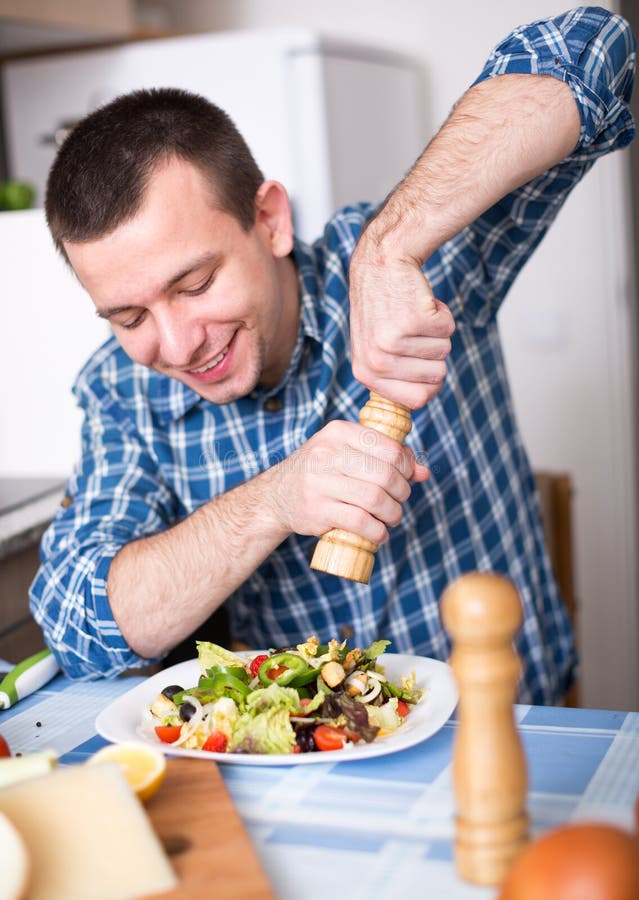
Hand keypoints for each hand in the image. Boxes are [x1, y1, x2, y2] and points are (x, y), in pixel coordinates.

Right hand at [268, 420, 428, 544]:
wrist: (277, 496)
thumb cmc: (322, 472)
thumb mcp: (348, 454)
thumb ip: (385, 457)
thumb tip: (423, 471)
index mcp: (338, 432)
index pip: (389, 448)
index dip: (406, 467)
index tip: (406, 479)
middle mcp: (327, 453)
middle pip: (385, 475)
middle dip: (402, 493)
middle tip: (399, 501)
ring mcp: (319, 481)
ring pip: (375, 499)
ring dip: (393, 514)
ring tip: (391, 518)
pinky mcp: (317, 509)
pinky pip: (360, 521)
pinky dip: (377, 532)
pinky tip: (379, 534)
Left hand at [349, 226, 454, 409]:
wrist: (382, 263)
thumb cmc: (383, 308)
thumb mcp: (375, 349)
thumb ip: (392, 379)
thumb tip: (418, 403)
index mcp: (365, 374)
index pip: (418, 401)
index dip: (430, 382)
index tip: (421, 361)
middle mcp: (376, 361)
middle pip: (436, 378)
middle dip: (434, 353)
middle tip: (412, 330)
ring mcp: (393, 341)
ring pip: (444, 352)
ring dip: (437, 332)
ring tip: (413, 315)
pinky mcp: (412, 320)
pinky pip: (448, 328)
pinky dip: (442, 314)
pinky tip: (419, 302)